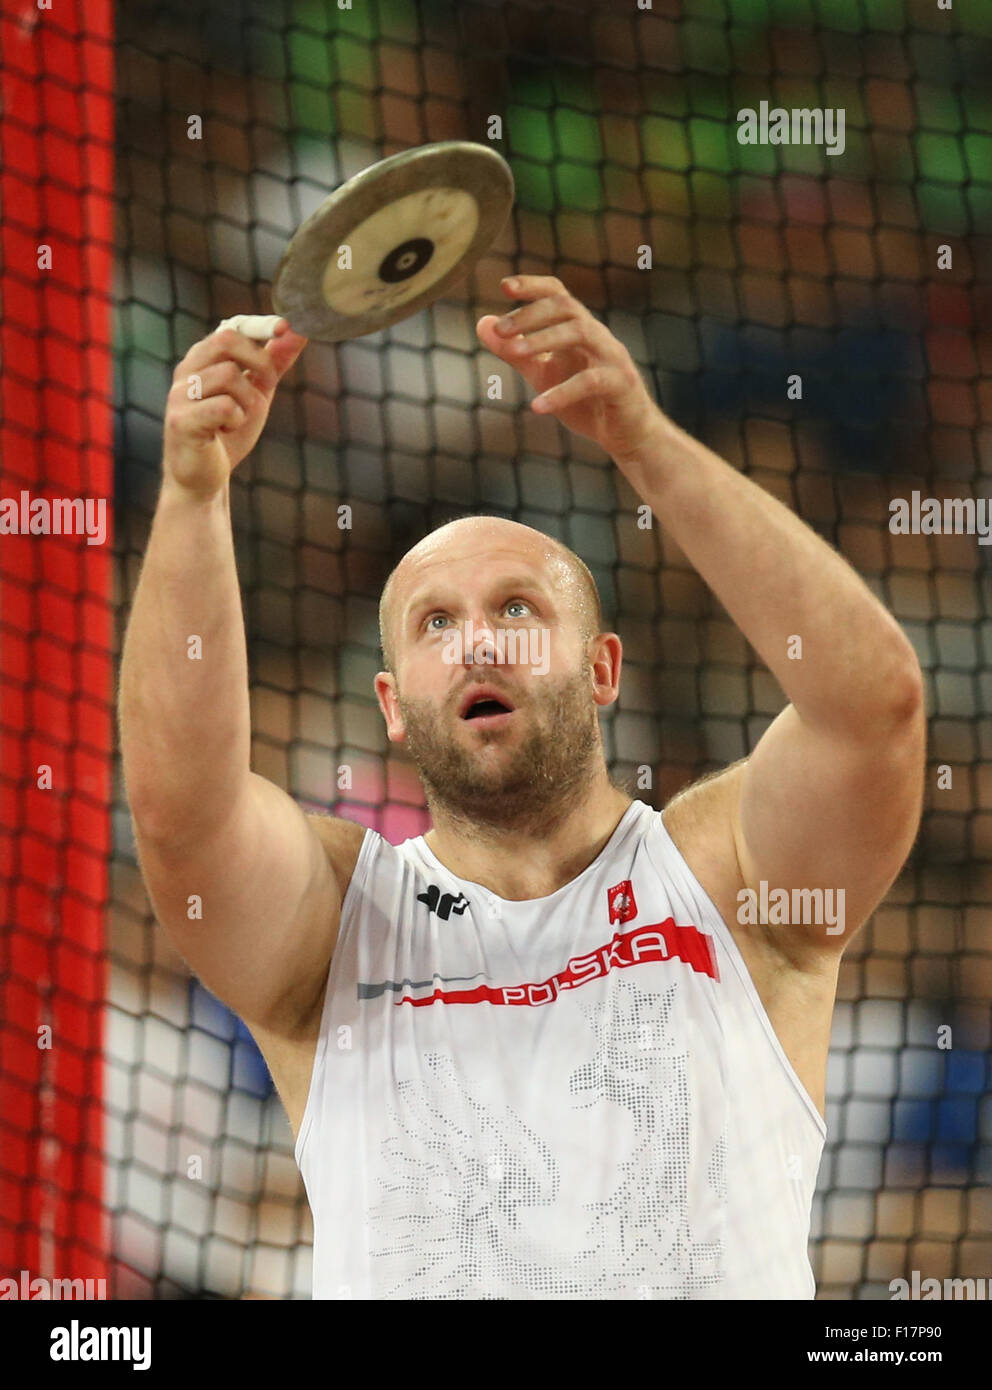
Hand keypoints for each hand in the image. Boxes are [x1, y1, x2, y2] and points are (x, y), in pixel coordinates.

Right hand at [163, 320, 307, 496]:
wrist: (205, 477)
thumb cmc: (228, 432)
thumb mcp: (258, 393)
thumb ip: (274, 362)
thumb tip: (298, 330)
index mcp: (203, 358)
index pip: (231, 327)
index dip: (259, 325)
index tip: (284, 326)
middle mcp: (187, 370)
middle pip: (225, 339)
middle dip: (258, 361)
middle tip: (265, 388)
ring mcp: (180, 393)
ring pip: (229, 374)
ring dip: (247, 401)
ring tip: (236, 420)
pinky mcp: (180, 420)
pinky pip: (223, 406)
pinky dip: (236, 420)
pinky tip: (224, 432)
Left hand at [476, 275, 661, 463]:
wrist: (625, 434)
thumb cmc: (586, 401)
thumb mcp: (543, 374)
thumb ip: (515, 352)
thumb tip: (483, 324)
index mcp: (579, 329)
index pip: (558, 294)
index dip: (533, 286)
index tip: (504, 286)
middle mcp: (597, 335)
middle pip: (567, 307)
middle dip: (531, 314)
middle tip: (500, 329)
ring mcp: (612, 357)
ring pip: (581, 332)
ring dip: (544, 339)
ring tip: (515, 353)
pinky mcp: (621, 384)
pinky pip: (591, 381)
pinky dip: (562, 392)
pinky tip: (537, 406)